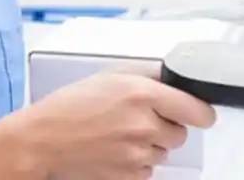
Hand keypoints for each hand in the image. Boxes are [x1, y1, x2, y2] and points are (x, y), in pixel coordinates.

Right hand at [20, 68, 216, 179]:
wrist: (44, 139)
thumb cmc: (71, 104)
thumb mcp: (110, 74)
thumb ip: (148, 74)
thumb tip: (176, 77)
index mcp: (142, 94)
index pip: (198, 111)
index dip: (200, 112)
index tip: (198, 113)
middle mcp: (144, 125)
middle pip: (181, 134)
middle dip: (167, 126)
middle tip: (140, 119)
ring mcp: (138, 153)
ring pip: (164, 152)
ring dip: (150, 144)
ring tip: (120, 133)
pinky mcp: (130, 175)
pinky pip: (148, 169)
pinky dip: (137, 161)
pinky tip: (115, 149)